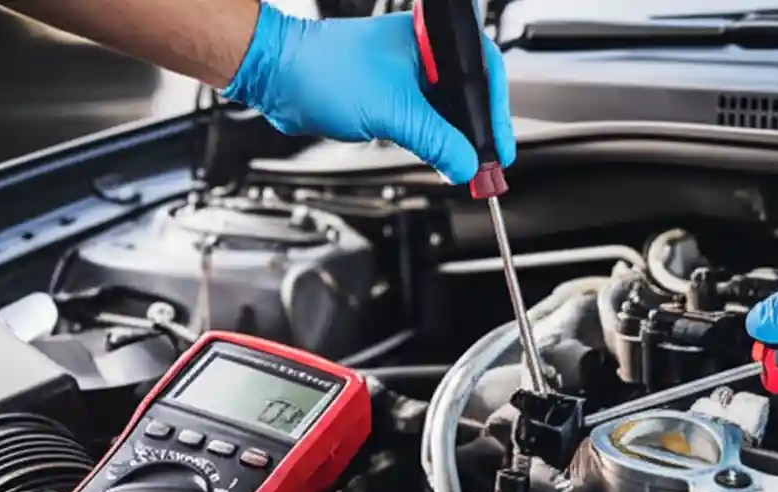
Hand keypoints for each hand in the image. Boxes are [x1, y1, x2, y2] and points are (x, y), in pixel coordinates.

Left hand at [221, 5, 514, 183]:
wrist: (278, 78)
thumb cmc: (323, 70)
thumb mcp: (393, 112)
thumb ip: (436, 141)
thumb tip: (466, 165)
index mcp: (429, 40)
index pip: (484, 74)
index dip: (496, 115)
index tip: (499, 149)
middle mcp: (421, 53)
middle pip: (467, 96)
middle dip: (475, 132)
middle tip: (484, 164)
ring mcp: (405, 74)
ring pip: (444, 111)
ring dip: (451, 138)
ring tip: (460, 164)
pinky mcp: (389, 94)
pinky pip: (422, 119)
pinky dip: (430, 139)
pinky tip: (435, 154)